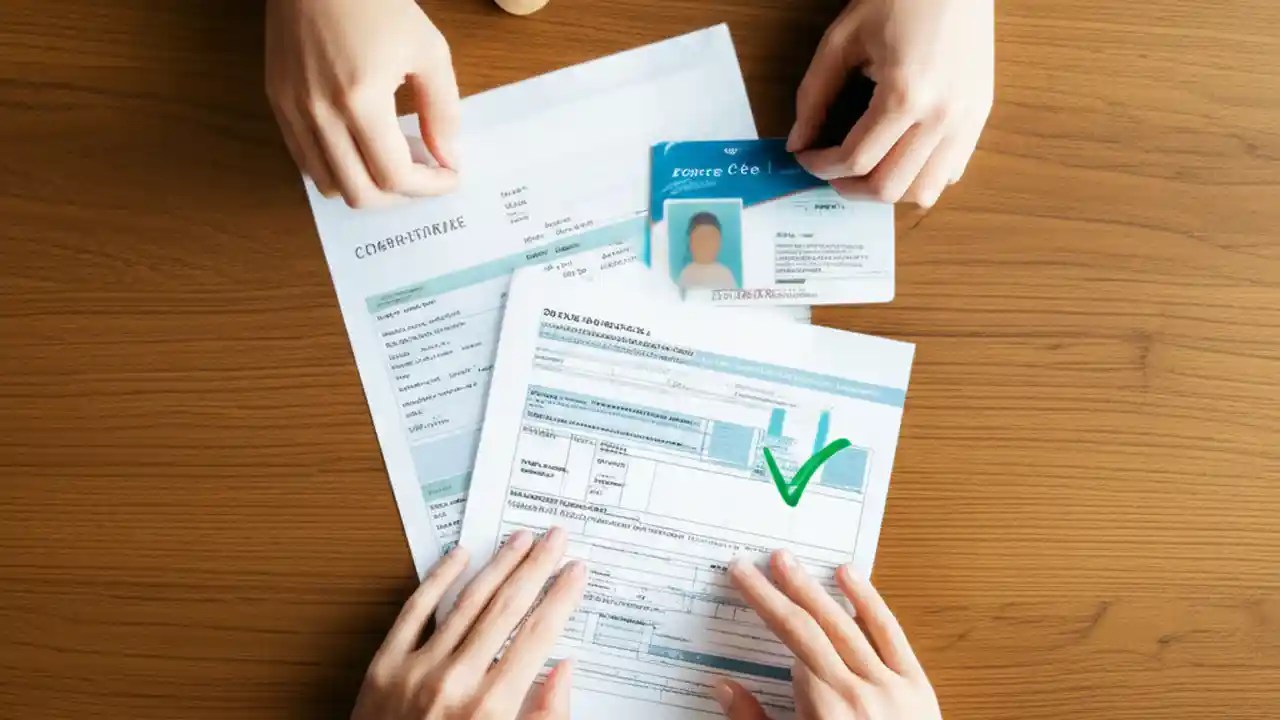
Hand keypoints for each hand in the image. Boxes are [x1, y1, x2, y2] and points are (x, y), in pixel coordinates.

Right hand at [265, 0, 460, 207]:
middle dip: (401, 197)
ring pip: (329, 185)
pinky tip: (362, 150)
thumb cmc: (375, 2)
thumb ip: (443, 111)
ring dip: (367, 187)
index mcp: (360, 100)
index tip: (450, 176)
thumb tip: (447, 158)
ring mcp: (292, 111)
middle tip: (425, 178)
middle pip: (361, 194)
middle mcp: (319, 113)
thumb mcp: (428, 51)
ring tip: (394, 165)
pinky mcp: (278, 103)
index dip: (430, 187)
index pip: (396, 176)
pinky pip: (306, 161)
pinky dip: (338, 170)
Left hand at [352, 528, 586, 719]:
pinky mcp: (383, 667)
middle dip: (537, 567)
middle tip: (556, 538)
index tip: (577, 571)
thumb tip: (564, 670)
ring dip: (498, 564)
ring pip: (467, 601)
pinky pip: (415, 611)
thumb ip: (544, 717)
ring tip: (520, 539)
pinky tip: (459, 556)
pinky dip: (438, 579)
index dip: (562, 597)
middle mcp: (456, 682)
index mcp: (493, 708)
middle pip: (508, 608)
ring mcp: (417, 670)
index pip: (539, 635)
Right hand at [713, 550, 939, 719]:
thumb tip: (724, 687)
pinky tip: (850, 577)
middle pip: (814, 626)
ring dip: (817, 589)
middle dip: (783, 589)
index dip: (765, 603)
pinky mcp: (918, 689)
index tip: (743, 577)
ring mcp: (893, 687)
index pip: (790, 639)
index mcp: (827, 709)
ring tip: (791, 562)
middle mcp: (859, 692)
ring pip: (849, 625)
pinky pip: (891, 635)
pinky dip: (870, 602)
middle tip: (759, 561)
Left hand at [789, 0, 993, 207]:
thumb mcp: (842, 40)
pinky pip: (950, 173)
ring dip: (887, 190)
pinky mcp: (981, 117)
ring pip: (924, 192)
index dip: (820, 166)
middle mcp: (942, 115)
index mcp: (906, 93)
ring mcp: (968, 120)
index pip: (855, 159)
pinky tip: (899, 156)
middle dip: (850, 188)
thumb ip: (814, 95)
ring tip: (865, 170)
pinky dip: (920, 177)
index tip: (805, 156)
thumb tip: (797, 142)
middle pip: (889, 188)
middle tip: (831, 171)